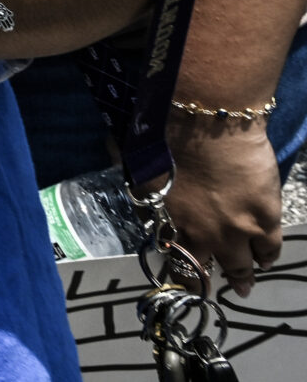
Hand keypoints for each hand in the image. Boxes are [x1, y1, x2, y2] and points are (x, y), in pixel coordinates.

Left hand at [161, 118, 284, 297]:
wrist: (209, 126)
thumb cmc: (167, 140)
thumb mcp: (143, 175)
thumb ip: (146, 199)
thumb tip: (143, 211)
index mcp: (170, 225)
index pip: (173, 263)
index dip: (179, 277)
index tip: (181, 282)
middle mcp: (202, 235)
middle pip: (206, 270)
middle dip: (207, 282)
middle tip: (212, 288)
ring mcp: (237, 230)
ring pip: (242, 265)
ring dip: (243, 275)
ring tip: (245, 283)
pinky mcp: (265, 218)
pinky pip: (270, 248)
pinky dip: (267, 257)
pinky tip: (266, 260)